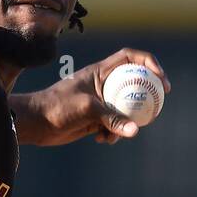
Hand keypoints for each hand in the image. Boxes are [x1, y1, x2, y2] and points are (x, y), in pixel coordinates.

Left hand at [10, 47, 168, 146]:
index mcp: (100, 71)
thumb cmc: (57, 107)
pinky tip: (101, 139)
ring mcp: (100, 101)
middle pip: (133, 84)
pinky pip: (114, 125)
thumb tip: (136, 131)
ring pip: (125, 108)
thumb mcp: (87, 110)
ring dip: (126, 122)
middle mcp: (102, 84)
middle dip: (145, 97)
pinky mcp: (95, 118)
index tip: (161, 79)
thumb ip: (112, 118)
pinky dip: (113, 133)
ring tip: (115, 133)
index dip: (149, 63)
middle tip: (157, 109)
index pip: (130, 57)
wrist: (35, 123)